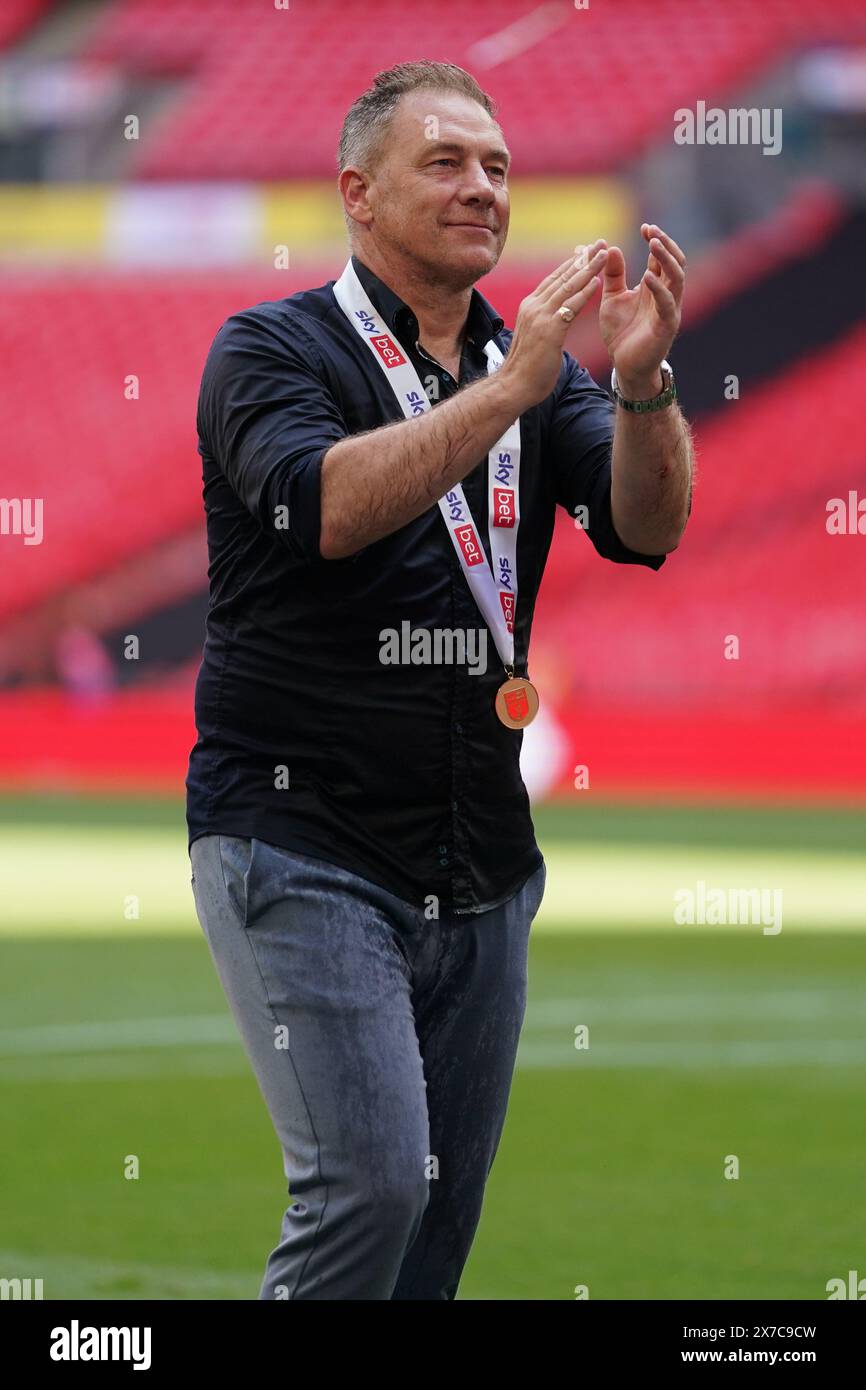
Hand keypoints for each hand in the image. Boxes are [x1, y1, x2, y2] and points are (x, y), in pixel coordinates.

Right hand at [499, 241, 608, 409]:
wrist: (512, 387)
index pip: (553, 280)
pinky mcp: (549, 330)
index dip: (571, 264)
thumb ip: (544, 324)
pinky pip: (570, 307)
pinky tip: (597, 281)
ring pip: (568, 286)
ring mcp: (540, 317)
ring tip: (604, 254)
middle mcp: (533, 307)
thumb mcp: (534, 338)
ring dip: (588, 269)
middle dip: (583, 259)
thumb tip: (555, 321)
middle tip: (599, 243)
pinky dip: (584, 292)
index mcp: (530, 307)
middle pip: (562, 277)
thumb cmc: (525, 369)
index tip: (585, 251)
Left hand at [597, 224, 685, 397]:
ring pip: (677, 278)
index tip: (645, 227)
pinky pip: (667, 303)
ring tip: (654, 244)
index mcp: (655, 287)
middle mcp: (666, 295)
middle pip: (675, 262)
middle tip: (652, 231)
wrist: (624, 366)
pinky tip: (648, 277)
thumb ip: (613, 275)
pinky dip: (659, 288)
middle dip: (665, 244)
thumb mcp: (612, 298)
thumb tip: (609, 247)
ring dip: (667, 259)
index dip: (656, 240)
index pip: (662, 258)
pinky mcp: (666, 326)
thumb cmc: (621, 333)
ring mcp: (669, 310)